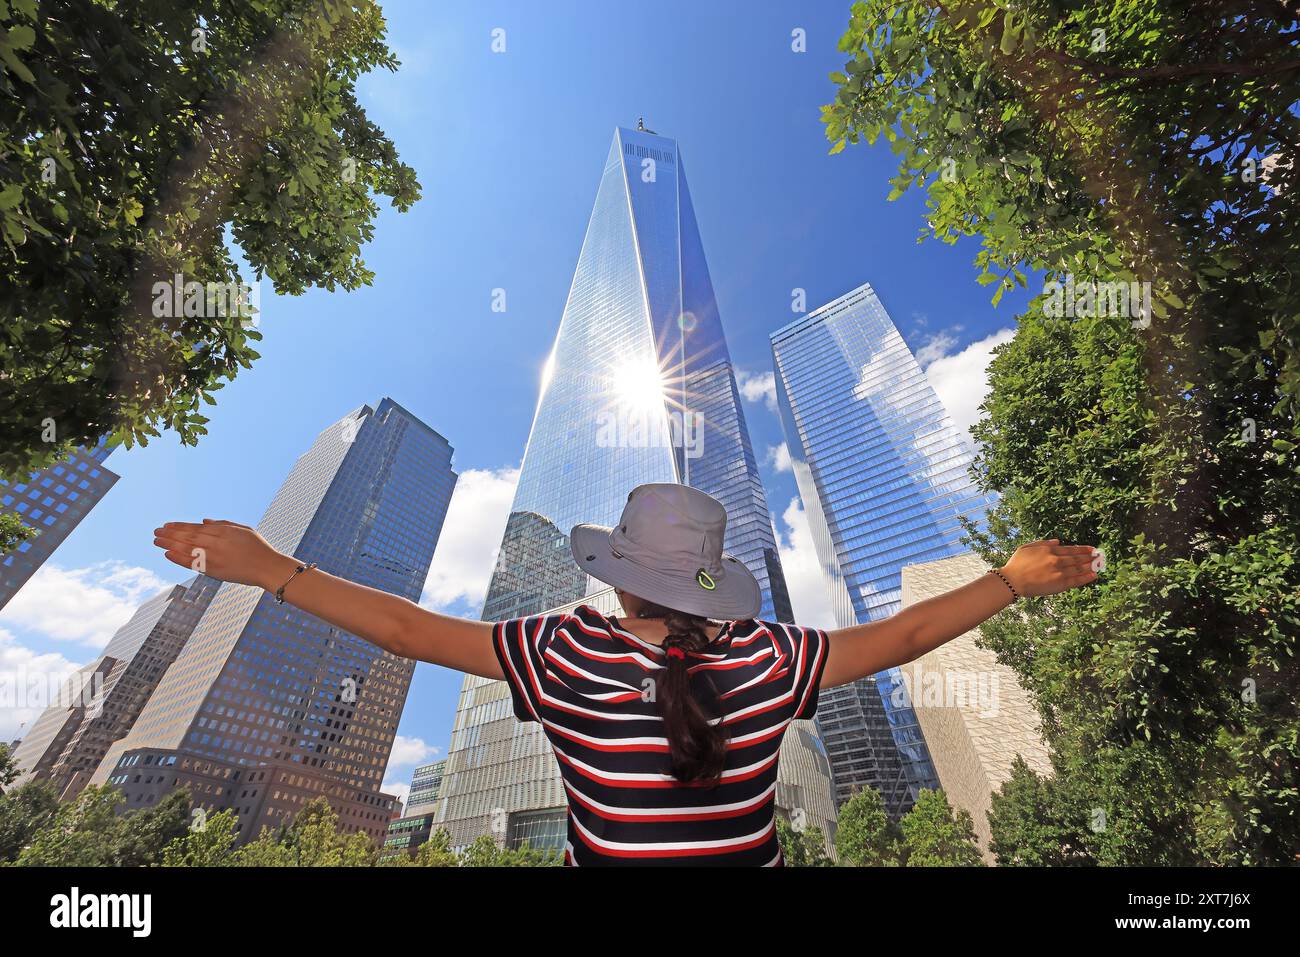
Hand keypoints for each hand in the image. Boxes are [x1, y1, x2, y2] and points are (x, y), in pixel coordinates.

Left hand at [153, 519, 292, 589]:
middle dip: (169, 533)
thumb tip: (204, 521)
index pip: (194, 527)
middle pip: (186, 536)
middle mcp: (215, 542)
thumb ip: (222, 524)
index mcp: (223, 531)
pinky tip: (167, 554)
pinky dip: (178, 558)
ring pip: (185, 548)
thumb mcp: (243, 530)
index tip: (166, 525)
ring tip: (156, 541)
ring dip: (169, 544)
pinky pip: (192, 563)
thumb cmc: (258, 548)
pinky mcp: (213, 569)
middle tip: (156, 532)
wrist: (267, 567)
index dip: (179, 526)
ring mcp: (213, 556)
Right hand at [999, 539, 1098, 597]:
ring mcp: (1060, 572)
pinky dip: (1087, 578)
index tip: (1092, 549)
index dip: (1083, 549)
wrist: (1013, 581)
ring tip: (1100, 564)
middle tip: (1100, 556)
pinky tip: (1094, 575)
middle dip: (1090, 556)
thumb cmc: (1016, 564)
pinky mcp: (1060, 584)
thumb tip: (1057, 541)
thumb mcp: (1027, 547)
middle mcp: (1057, 559)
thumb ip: (1043, 543)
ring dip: (1091, 566)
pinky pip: (1077, 580)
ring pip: (1079, 568)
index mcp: (1049, 550)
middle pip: (1078, 558)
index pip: (1071, 549)